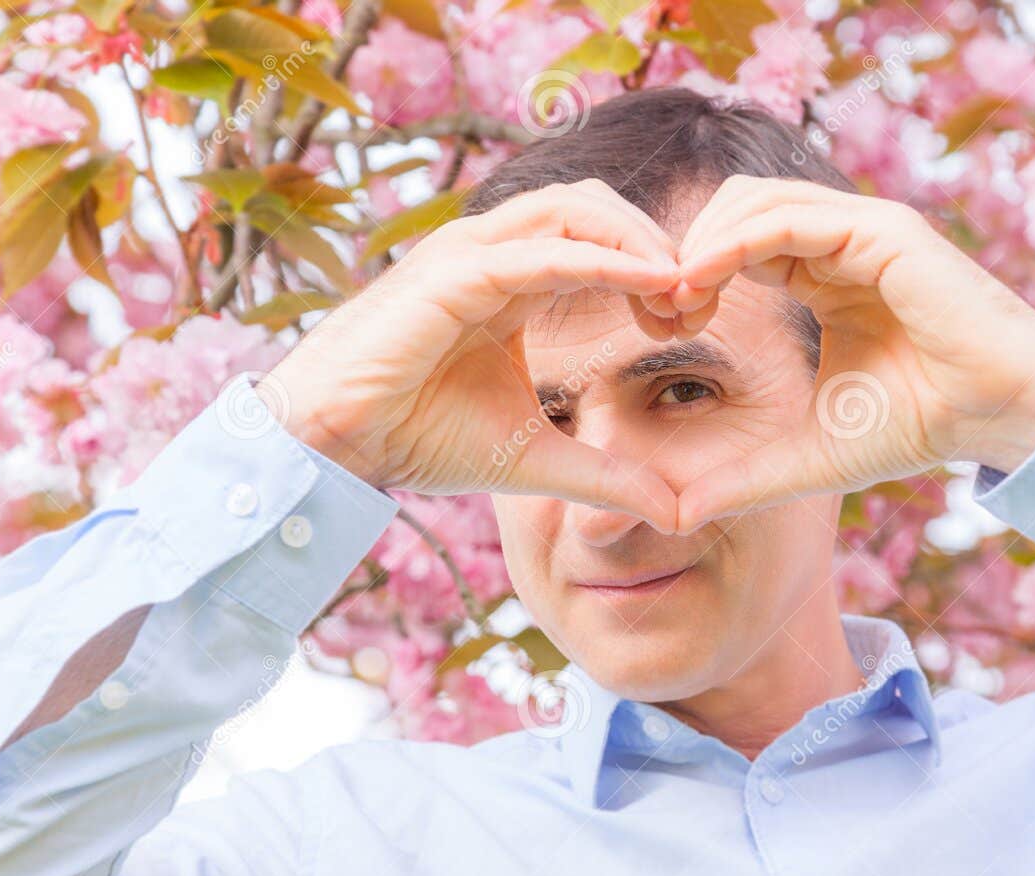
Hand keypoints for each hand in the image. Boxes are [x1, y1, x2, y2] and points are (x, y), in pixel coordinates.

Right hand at [264, 179, 682, 529]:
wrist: (339, 444)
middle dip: (656, 242)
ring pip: (574, 209)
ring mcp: (470, 252)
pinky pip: (545, 251)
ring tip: (682, 290)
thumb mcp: (536, 458)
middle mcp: (492, 252)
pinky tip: (653, 284)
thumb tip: (676, 510)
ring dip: (639, 240)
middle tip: (695, 302)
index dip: (653, 266)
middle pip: (594, 206)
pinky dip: (606, 259)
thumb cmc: (418, 437)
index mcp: (512, 280)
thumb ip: (606, 473)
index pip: (598, 238)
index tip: (689, 321)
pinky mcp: (454, 272)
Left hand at [662, 176, 1034, 533]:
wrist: (998, 417)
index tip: (661, 328)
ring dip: (700, 243)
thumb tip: (677, 516)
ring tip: (677, 301)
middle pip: (733, 206)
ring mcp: (862, 228)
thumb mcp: (810, 455)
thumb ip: (746, 478)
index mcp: (825, 273)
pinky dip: (735, 241)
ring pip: (752, 198)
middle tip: (660, 313)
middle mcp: (840, 240)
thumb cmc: (921, 425)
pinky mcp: (882, 230)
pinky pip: (789, 216)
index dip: (690, 276)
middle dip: (684, 251)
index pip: (735, 242)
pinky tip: (703, 283)